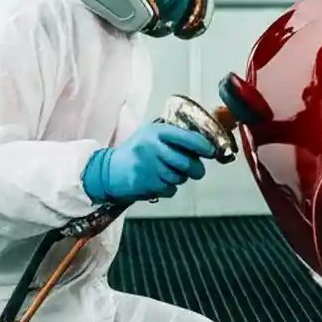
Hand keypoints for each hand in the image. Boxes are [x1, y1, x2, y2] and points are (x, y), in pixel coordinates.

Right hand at [83, 122, 214, 202]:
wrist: (110, 170)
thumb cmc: (137, 151)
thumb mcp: (153, 135)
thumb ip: (175, 137)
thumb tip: (206, 145)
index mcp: (156, 132)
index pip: (187, 138)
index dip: (203, 146)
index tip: (211, 152)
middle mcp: (152, 147)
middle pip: (187, 163)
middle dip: (197, 169)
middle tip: (197, 171)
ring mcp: (148, 167)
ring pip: (180, 178)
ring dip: (179, 179)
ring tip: (167, 173)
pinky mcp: (146, 184)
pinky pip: (170, 190)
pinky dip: (168, 188)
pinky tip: (158, 181)